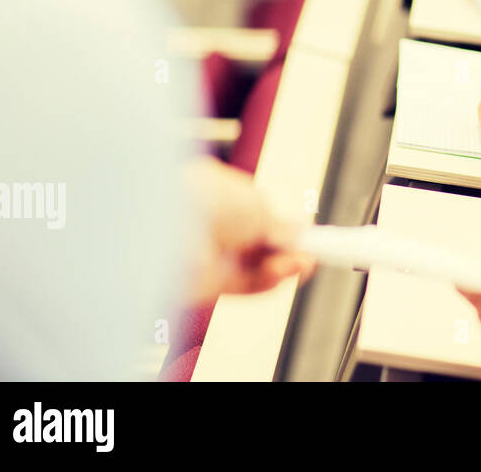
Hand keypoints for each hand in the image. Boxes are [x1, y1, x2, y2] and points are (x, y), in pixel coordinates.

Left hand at [185, 157, 315, 302]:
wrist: (167, 225)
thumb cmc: (202, 199)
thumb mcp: (256, 203)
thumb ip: (278, 224)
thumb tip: (296, 233)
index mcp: (217, 194)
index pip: (257, 214)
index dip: (284, 226)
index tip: (311, 234)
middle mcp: (212, 226)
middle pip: (261, 244)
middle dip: (291, 249)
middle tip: (313, 252)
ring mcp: (210, 257)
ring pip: (258, 267)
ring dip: (285, 266)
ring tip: (305, 261)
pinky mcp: (209, 285)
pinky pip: (248, 285)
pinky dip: (271, 279)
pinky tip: (288, 269)